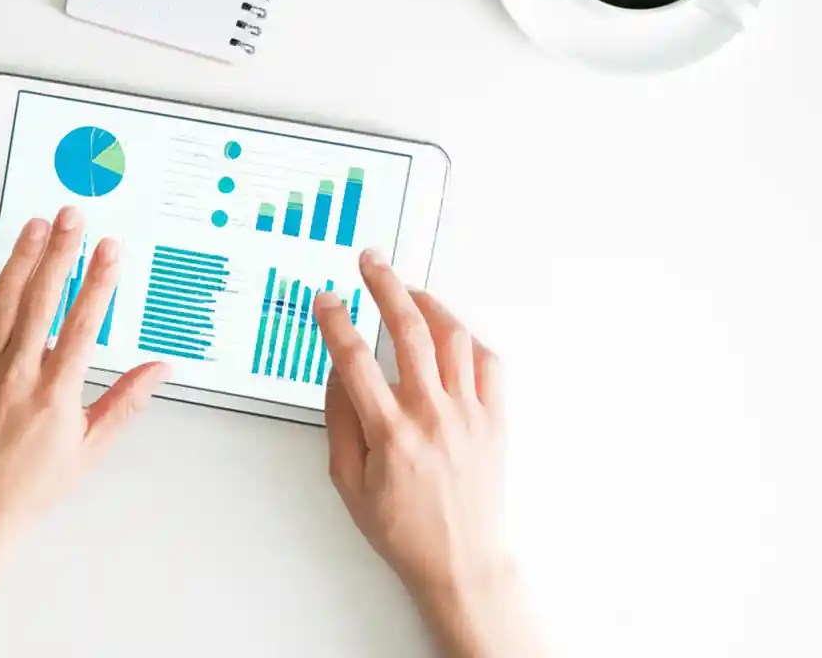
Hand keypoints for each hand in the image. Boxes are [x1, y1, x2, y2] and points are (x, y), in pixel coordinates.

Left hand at [0, 206, 169, 550]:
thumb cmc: (32, 482)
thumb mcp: (91, 447)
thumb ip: (125, 402)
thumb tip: (158, 370)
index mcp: (55, 392)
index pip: (82, 324)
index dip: (99, 282)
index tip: (110, 250)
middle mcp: (17, 374)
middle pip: (42, 299)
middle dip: (60, 253)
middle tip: (72, 219)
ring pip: (2, 301)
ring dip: (19, 258)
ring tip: (35, 226)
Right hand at [315, 249, 523, 655]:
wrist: (461, 561)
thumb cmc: (400, 528)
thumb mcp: (348, 482)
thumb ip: (338, 422)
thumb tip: (338, 373)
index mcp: (389, 434)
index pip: (355, 359)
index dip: (336, 321)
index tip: (326, 299)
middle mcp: (431, 415)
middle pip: (409, 330)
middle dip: (384, 285)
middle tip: (369, 261)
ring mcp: (469, 414)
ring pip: (452, 336)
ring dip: (428, 303)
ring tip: (407, 290)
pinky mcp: (496, 419)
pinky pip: (487, 362)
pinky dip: (467, 339)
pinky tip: (449, 332)